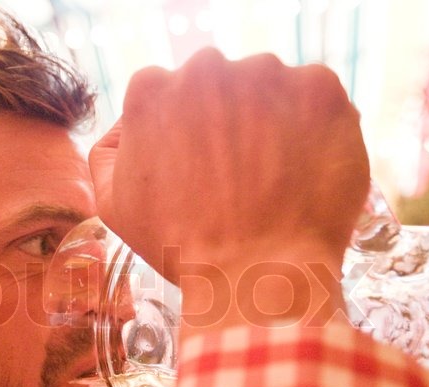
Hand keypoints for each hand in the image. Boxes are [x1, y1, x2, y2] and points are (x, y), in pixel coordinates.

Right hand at [90, 49, 369, 326]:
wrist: (254, 275)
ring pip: (268, 89)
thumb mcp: (113, 204)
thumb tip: (126, 128)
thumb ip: (108, 152)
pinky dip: (313, 129)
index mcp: (151, 90)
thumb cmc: (180, 246)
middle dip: (225, 123)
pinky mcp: (319, 90)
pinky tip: (301, 171)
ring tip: (271, 179)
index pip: (168, 98)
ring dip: (269, 122)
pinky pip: (316, 100)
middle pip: (218, 88)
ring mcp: (266, 74)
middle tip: (234, 178)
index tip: (196, 171)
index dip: (183, 138)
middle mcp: (205, 68)